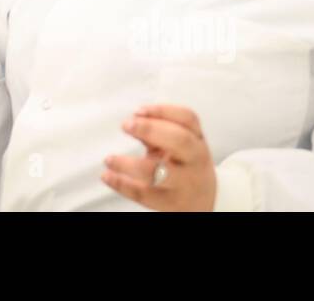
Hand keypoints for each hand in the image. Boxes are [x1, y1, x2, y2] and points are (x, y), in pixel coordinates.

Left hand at [101, 104, 216, 210]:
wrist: (206, 201)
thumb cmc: (187, 165)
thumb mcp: (182, 145)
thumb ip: (161, 130)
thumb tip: (135, 117)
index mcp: (197, 141)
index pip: (187, 118)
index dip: (163, 110)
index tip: (138, 110)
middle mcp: (194, 161)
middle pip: (180, 141)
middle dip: (151, 129)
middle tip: (126, 125)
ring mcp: (183, 183)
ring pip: (159, 172)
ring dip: (130, 164)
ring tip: (109, 159)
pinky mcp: (169, 203)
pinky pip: (143, 194)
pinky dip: (122, 185)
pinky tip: (107, 176)